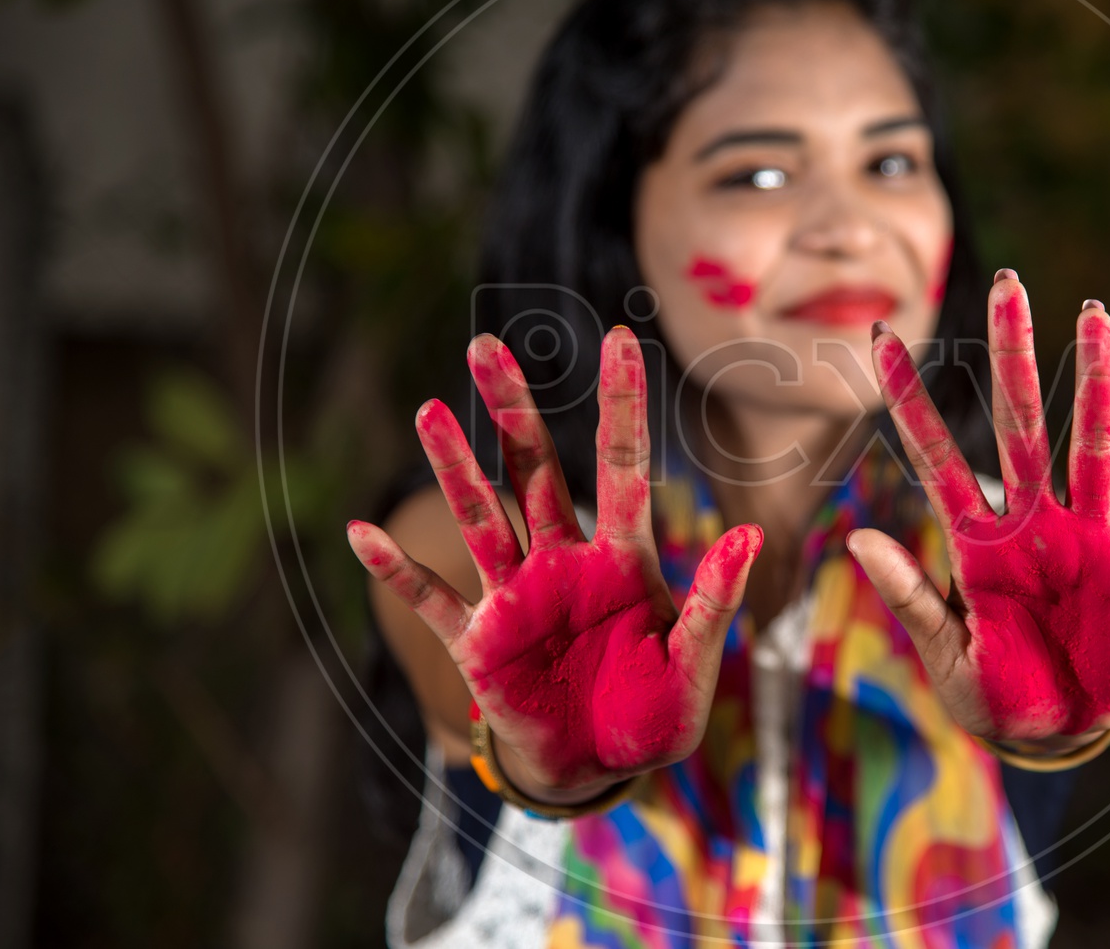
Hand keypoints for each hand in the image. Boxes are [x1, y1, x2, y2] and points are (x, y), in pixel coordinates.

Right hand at [346, 328, 761, 798]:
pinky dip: (396, 571)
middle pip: (532, 468)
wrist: (599, 768)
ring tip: (429, 409)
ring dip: (455, 468)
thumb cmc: (653, 713)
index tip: (619, 340)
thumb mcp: (693, 664)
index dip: (621, 403)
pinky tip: (360, 533)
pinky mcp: (478, 640)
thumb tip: (749, 535)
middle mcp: (562, 560)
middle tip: (485, 346)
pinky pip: (431, 598)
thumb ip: (713, 603)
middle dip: (511, 409)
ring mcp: (515, 595)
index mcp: (623, 558)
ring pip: (481, 516)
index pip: (622, 465)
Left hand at [846, 270, 1109, 747]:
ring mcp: (1088, 538)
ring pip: (1092, 445)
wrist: (1056, 735)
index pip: (935, 456)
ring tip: (1093, 316)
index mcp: (976, 540)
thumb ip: (909, 596)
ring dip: (1095, 383)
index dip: (909, 400)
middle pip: (1020, 424)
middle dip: (1012, 355)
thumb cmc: (992, 692)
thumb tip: (855, 539)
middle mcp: (1032, 522)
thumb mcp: (945, 653)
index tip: (882, 338)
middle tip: (1006, 284)